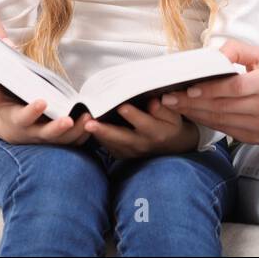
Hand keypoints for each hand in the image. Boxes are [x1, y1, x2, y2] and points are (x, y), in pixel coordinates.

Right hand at [0, 84, 92, 145]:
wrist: (11, 127)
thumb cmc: (6, 105)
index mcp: (17, 120)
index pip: (23, 117)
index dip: (32, 111)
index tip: (41, 102)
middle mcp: (33, 132)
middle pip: (46, 134)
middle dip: (57, 128)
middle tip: (69, 119)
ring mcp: (47, 138)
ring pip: (63, 140)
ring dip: (77, 131)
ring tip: (89, 118)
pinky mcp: (58, 140)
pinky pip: (73, 142)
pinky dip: (84, 135)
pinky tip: (93, 124)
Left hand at [84, 98, 198, 159]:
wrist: (172, 146)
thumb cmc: (171, 125)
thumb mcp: (175, 116)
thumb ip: (164, 110)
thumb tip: (153, 103)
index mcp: (156, 132)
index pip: (143, 123)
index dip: (133, 115)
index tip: (122, 106)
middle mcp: (142, 144)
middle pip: (121, 137)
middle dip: (104, 130)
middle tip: (90, 123)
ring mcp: (131, 152)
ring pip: (111, 144)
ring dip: (97, 135)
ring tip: (83, 125)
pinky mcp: (123, 154)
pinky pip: (108, 147)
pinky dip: (98, 138)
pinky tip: (88, 129)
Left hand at [162, 40, 258, 144]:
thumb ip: (238, 50)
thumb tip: (213, 53)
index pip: (234, 88)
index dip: (209, 89)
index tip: (187, 89)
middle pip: (222, 107)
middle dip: (191, 104)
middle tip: (167, 99)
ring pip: (221, 121)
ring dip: (195, 115)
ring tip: (173, 107)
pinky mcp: (256, 138)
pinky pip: (226, 131)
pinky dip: (208, 123)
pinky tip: (193, 116)